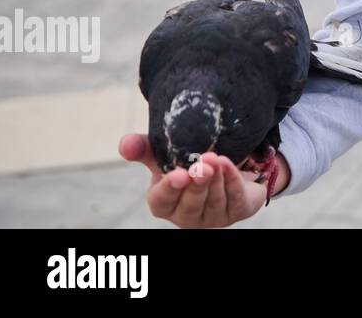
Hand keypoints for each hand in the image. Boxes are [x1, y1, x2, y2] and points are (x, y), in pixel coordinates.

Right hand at [119, 134, 274, 227]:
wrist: (229, 165)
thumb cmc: (189, 164)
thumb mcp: (166, 154)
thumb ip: (144, 148)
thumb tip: (125, 144)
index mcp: (164, 203)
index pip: (162, 202)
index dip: (170, 189)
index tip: (179, 174)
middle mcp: (186, 215)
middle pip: (190, 205)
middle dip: (197, 185)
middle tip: (202, 166)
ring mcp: (212, 217)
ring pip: (213, 201)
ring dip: (216, 179)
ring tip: (217, 158)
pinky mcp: (236, 211)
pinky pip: (235, 197)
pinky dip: (232, 179)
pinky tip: (229, 164)